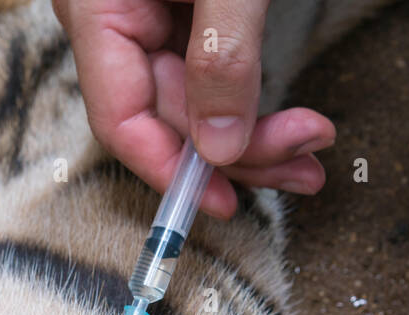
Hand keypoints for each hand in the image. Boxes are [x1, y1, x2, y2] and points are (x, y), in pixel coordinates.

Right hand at [53, 0, 335, 217]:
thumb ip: (222, 54)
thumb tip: (221, 147)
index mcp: (97, 10)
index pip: (120, 120)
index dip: (172, 170)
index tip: (226, 201)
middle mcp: (112, 21)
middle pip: (165, 119)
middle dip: (238, 150)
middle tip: (303, 167)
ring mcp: (144, 16)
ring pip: (191, 102)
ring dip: (253, 131)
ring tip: (311, 146)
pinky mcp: (177, 11)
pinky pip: (205, 74)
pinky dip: (246, 98)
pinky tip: (285, 121)